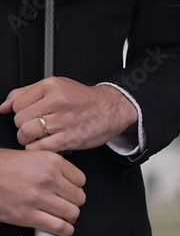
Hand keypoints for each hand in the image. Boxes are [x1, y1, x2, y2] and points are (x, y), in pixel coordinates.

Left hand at [0, 77, 137, 152]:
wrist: (111, 109)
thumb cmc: (83, 99)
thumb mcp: (55, 86)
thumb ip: (26, 94)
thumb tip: (3, 106)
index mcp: (51, 87)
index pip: (17, 104)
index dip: (20, 113)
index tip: (29, 116)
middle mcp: (57, 102)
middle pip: (20, 119)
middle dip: (23, 126)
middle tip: (34, 127)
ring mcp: (64, 121)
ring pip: (27, 133)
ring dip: (27, 139)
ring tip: (36, 138)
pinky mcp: (71, 138)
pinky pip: (41, 147)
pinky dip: (37, 149)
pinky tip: (45, 145)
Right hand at [0, 149, 85, 235]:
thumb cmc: (2, 167)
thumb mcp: (31, 156)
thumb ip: (51, 167)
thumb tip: (66, 180)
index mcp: (51, 162)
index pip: (81, 180)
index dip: (74, 188)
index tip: (68, 191)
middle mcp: (48, 179)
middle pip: (79, 198)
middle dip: (72, 203)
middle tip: (63, 204)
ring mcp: (39, 198)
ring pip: (72, 213)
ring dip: (68, 217)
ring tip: (59, 215)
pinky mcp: (29, 216)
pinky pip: (60, 227)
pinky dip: (65, 230)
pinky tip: (60, 228)